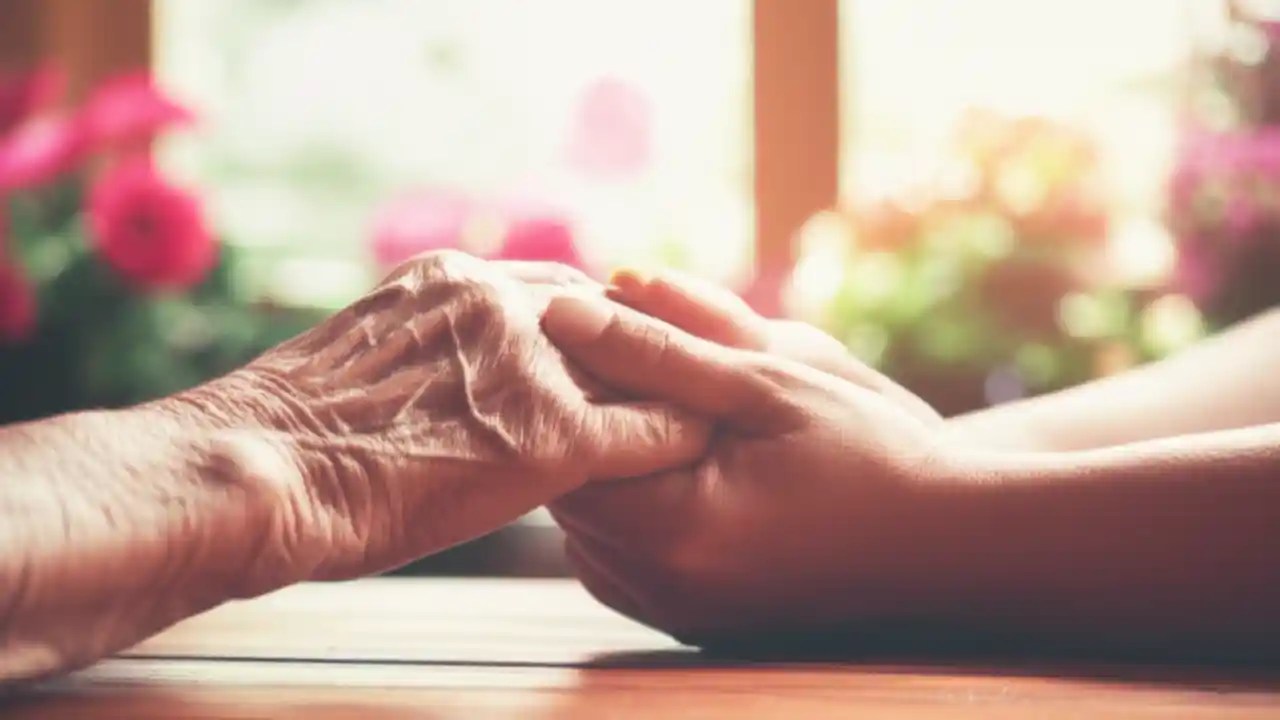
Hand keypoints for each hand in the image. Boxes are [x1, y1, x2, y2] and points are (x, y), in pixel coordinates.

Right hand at [175, 252, 709, 595]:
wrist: (259, 474)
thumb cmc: (286, 439)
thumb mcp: (365, 358)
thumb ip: (427, 351)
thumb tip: (451, 385)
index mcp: (453, 278)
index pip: (559, 290)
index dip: (595, 325)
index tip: (617, 348)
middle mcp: (499, 300)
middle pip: (606, 319)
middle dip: (639, 349)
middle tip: (679, 375)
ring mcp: (530, 365)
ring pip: (635, 369)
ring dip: (666, 390)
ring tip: (703, 409)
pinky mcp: (552, 436)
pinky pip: (648, 433)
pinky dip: (676, 440)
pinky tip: (694, 450)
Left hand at [543, 292, 962, 643]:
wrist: (944, 540)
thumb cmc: (868, 452)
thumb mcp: (765, 383)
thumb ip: (657, 349)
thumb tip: (562, 312)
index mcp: (673, 529)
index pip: (567, 451)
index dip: (579, 391)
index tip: (615, 350)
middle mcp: (661, 587)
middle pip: (572, 494)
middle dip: (595, 431)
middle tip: (644, 381)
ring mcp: (675, 613)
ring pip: (592, 530)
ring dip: (614, 474)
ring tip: (673, 428)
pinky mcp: (691, 623)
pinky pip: (623, 563)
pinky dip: (636, 515)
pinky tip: (682, 477)